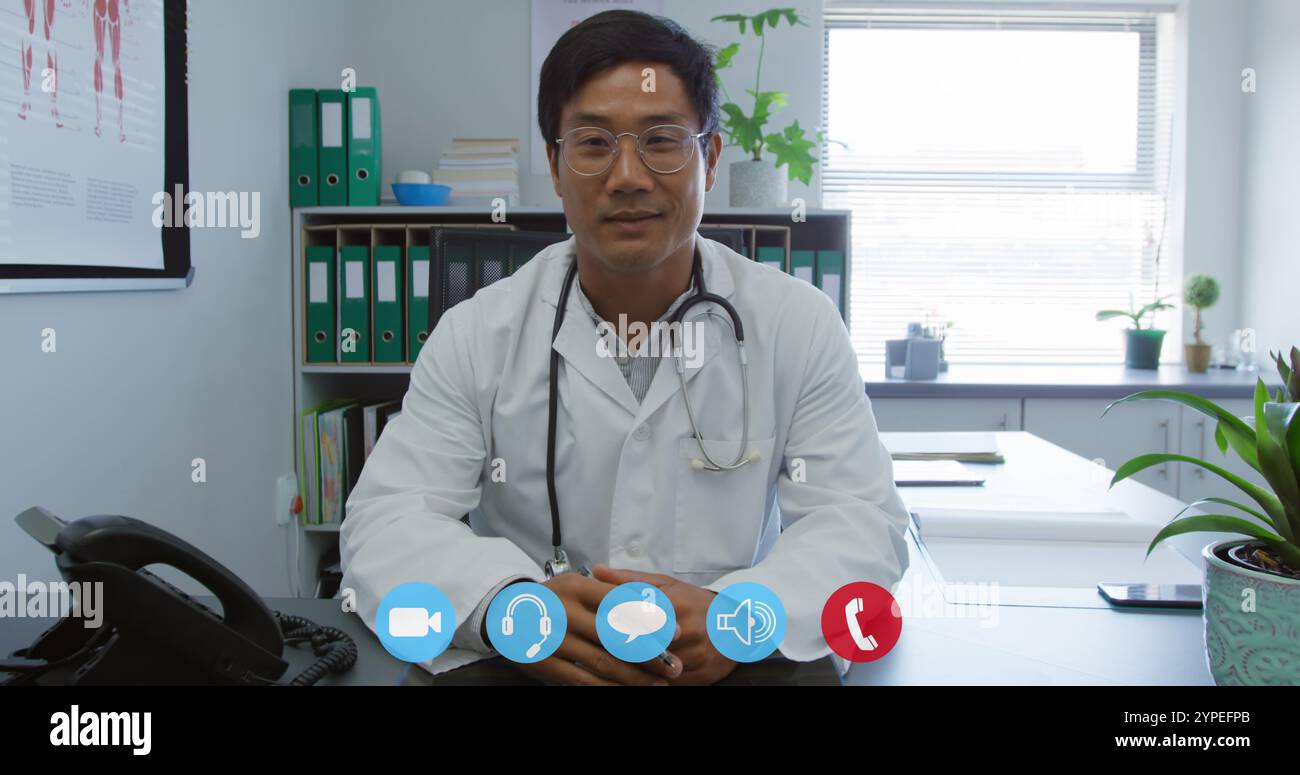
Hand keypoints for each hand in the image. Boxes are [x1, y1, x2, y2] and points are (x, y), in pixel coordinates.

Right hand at [491, 573, 683, 685]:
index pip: (620, 603)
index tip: (676, 633)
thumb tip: (654, 606)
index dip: (649, 618)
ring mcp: (554, 640)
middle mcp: (565, 611)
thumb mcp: (579, 584)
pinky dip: (608, 687)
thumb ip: (612, 592)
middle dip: (649, 653)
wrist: (508, 614)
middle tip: (674, 666)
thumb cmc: (556, 597)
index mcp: (577, 587)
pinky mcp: (546, 664)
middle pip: (615, 635)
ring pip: (602, 662)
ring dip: (635, 676)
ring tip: (659, 683)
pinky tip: (628, 690)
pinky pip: (583, 680)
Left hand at [591, 565, 736, 684]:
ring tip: (602, 665)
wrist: (738, 627)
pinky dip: (643, 682)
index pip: (634, 615)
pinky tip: (626, 678)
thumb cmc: (695, 603)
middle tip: (590, 648)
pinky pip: (663, 684)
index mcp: (674, 603)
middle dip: (615, 649)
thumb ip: (630, 580)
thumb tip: (596, 571)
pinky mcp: (697, 678)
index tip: (589, 625)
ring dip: (627, 669)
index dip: (610, 623)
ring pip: (650, 668)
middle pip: (640, 645)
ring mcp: (693, 657)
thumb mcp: (666, 584)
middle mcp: (686, 630)